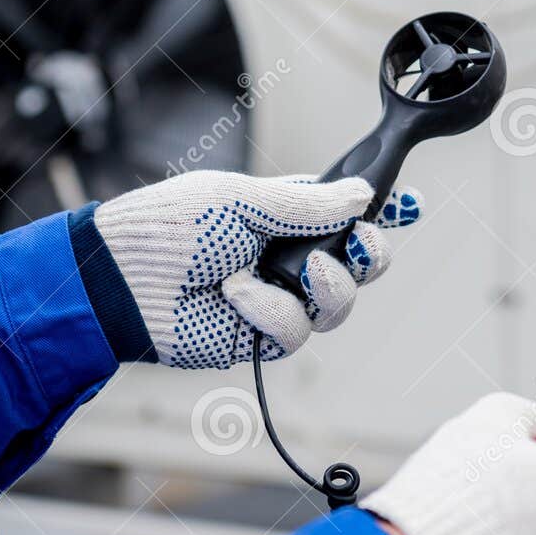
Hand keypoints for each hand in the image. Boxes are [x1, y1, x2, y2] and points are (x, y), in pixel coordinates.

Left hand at [94, 171, 422, 367]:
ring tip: (296, 274)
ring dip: (328, 287)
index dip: (383, 213)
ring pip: (340, 305)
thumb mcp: (243, 199)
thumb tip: (363, 196)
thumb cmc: (172, 227)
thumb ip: (307, 204)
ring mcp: (278, 300)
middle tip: (363, 243)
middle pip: (360, 264)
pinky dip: (272, 312)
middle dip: (372, 254)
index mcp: (285, 215)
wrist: (124, 281)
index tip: (411, 206)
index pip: (346, 213)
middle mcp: (288, 258)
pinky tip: (237, 296)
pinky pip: (297, 332)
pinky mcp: (260, 338)